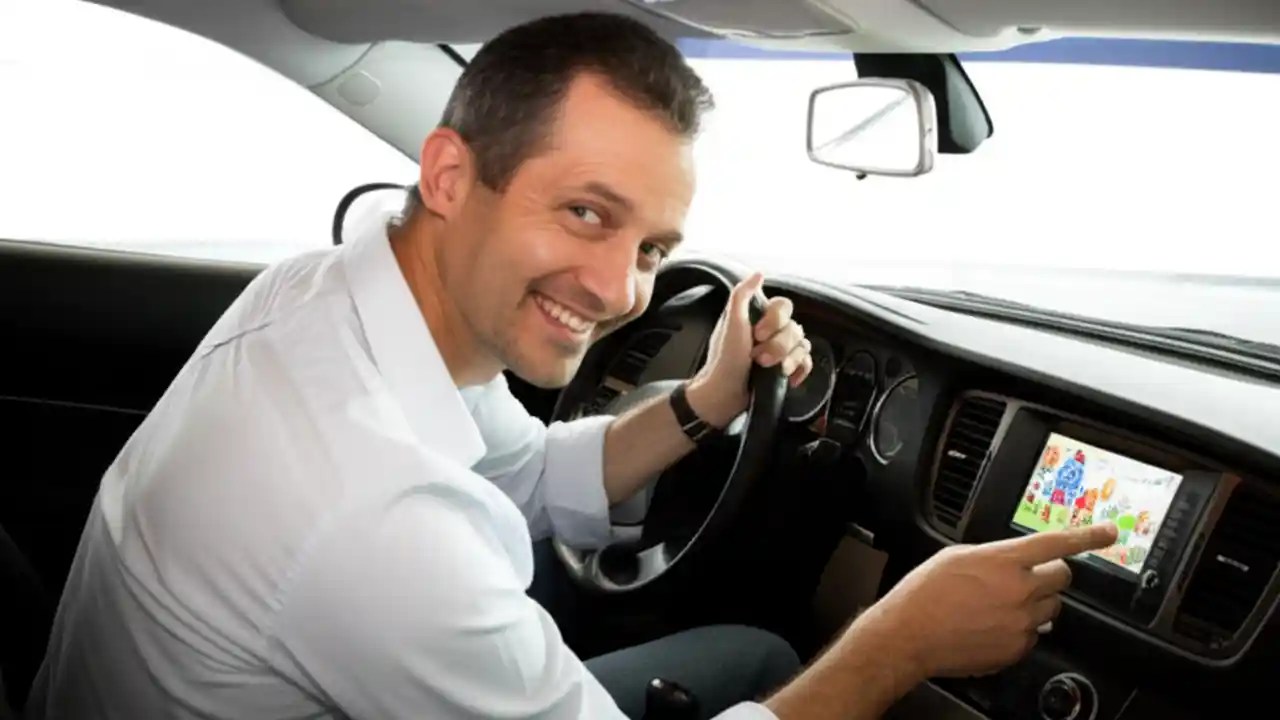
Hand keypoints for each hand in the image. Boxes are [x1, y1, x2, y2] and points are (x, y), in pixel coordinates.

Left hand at [686, 272, 812, 426]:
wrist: (725, 394)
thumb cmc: (724, 358)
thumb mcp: (730, 323)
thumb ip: (741, 295)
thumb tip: (758, 274)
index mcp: (759, 317)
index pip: (784, 307)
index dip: (776, 320)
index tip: (758, 334)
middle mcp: (772, 332)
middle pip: (795, 328)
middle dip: (778, 346)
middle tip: (758, 358)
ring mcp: (780, 351)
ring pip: (802, 345)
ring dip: (788, 359)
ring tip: (770, 369)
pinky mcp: (786, 369)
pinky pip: (806, 363)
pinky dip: (800, 369)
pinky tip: (788, 377)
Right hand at [864, 523, 1118, 679]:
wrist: (909, 634)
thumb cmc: (924, 592)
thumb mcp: (957, 556)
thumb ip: (994, 555)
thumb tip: (1013, 560)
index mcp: (1003, 560)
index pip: (1057, 543)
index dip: (1088, 536)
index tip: (1109, 532)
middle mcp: (1019, 591)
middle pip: (1062, 578)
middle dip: (1050, 573)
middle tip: (1027, 576)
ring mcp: (1021, 623)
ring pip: (1050, 607)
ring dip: (1035, 602)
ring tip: (999, 604)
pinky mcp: (1017, 648)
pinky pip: (1034, 634)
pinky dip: (1020, 628)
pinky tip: (991, 624)